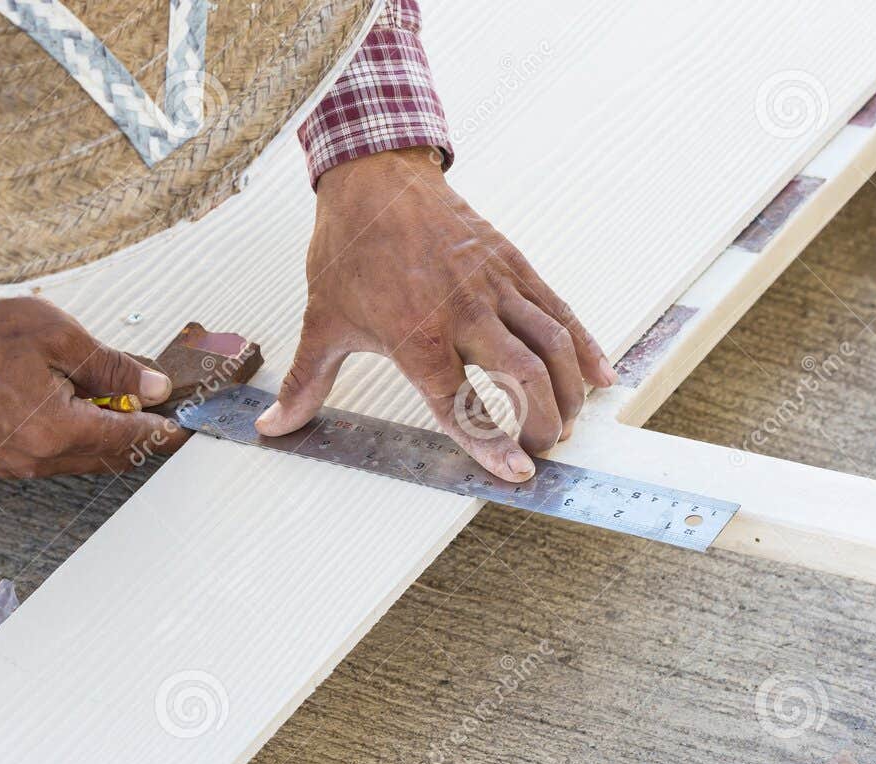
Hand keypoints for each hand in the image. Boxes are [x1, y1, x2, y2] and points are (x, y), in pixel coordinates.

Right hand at [0, 297, 186, 477]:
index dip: (163, 433)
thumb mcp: (59, 337)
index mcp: (56, 429)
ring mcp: (16, 465)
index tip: (184, 427)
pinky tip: (70, 406)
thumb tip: (152, 388)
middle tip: (154, 407)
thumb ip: (112, 368)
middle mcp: (37, 458)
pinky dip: (72, 438)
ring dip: (103, 435)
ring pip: (81, 459)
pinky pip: (52, 458)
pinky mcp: (0, 461)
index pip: (129, 440)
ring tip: (106, 397)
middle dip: (136, 434)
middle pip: (109, 457)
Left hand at [256, 147, 614, 481]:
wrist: (375, 178)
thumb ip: (307, 383)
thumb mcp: (322, 321)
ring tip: (569, 423)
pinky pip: (558, 309)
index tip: (518, 472)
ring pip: (551, 343)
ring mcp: (494, 286)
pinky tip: (601, 375)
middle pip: (522, 375)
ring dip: (568, 389)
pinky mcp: (513, 265)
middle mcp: (462, 312)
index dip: (491, 443)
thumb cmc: (349, 250)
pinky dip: (585, 344)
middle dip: (541, 421)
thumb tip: (274, 428)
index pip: (460, 402)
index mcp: (416, 336)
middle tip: (543, 448)